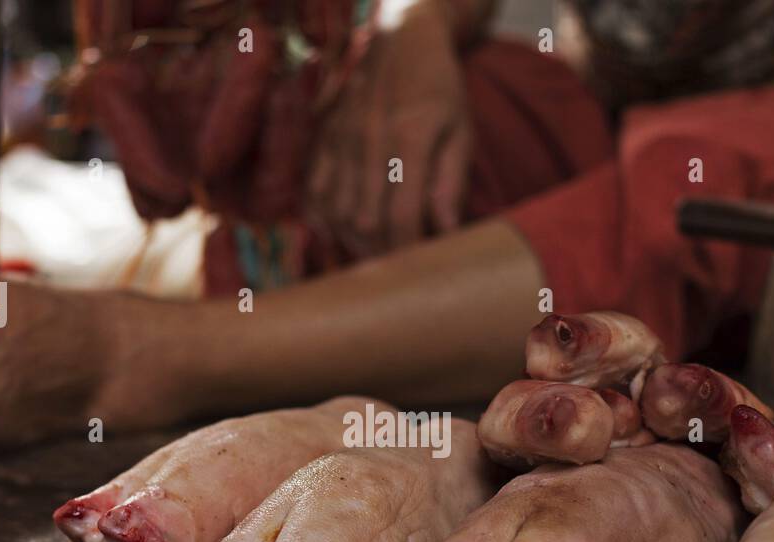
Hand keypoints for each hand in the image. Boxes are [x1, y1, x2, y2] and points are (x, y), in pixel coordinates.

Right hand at [307, 0, 471, 255]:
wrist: (399, 38)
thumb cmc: (438, 89)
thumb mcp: (460, 130)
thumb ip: (452, 181)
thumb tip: (447, 231)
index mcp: (409, 138)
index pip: (402, 214)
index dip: (408, 251)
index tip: (419, 271)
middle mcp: (368, 140)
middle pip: (365, 221)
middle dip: (382, 255)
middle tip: (399, 272)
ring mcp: (340, 139)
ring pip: (336, 212)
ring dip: (354, 242)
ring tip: (374, 256)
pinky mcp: (323, 139)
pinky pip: (313, 191)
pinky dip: (324, 220)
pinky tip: (340, 234)